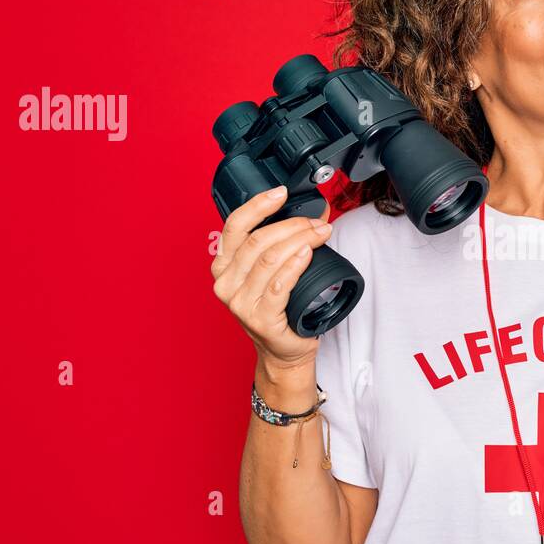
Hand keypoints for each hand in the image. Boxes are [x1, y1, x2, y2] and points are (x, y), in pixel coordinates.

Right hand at [210, 186, 334, 369]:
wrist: (284, 350)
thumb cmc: (279, 309)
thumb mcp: (272, 271)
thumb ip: (282, 242)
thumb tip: (314, 213)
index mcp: (224, 266)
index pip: (235, 226)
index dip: (258, 205)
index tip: (281, 193)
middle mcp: (225, 283)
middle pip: (258, 240)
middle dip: (292, 225)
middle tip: (317, 223)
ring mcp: (239, 302)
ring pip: (269, 259)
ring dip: (300, 241)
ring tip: (320, 234)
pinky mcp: (259, 318)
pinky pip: (278, 285)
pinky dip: (295, 266)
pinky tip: (307, 254)